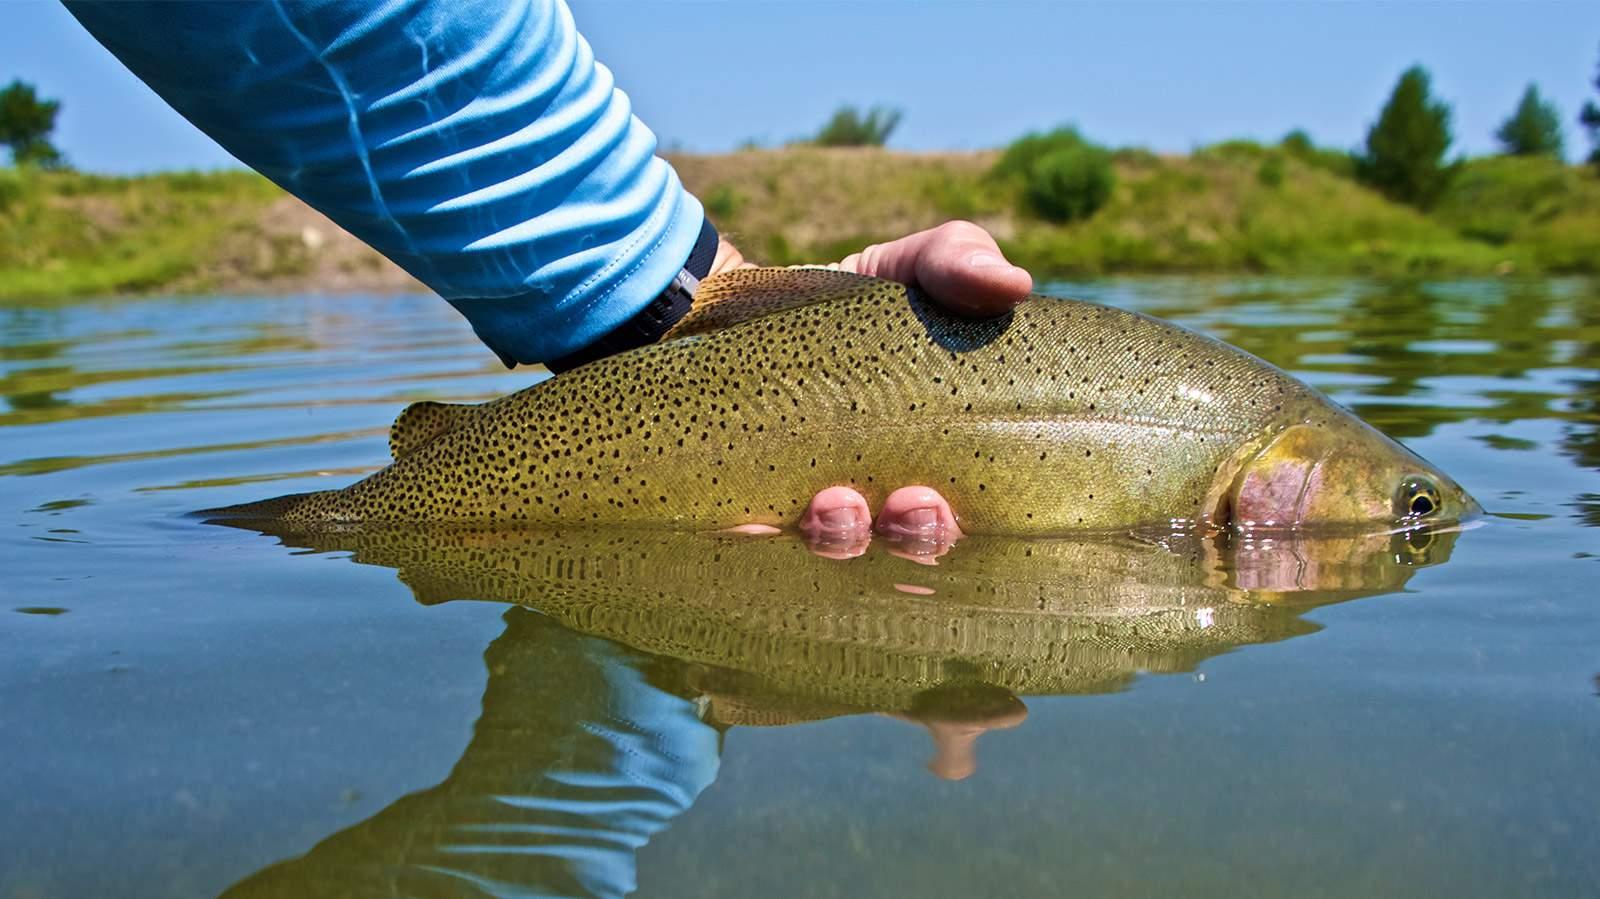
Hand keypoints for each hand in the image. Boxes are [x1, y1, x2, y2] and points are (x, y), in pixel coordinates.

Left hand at [714, 221, 1032, 555]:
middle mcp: (881, 505)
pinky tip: (752, 523)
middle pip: (907, 553)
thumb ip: (961, 265)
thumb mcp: (913, 269)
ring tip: (835, 502)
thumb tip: (1013, 284)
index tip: (949, 503)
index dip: (962, 532)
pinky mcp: (745, 509)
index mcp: (937, 466)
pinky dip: (754, 538)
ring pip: (834, 553)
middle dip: (915, 539)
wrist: (741, 307)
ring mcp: (811, 513)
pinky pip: (752, 544)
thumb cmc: (853, 303)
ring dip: (841, 539)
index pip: (968, 523)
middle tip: (913, 503)